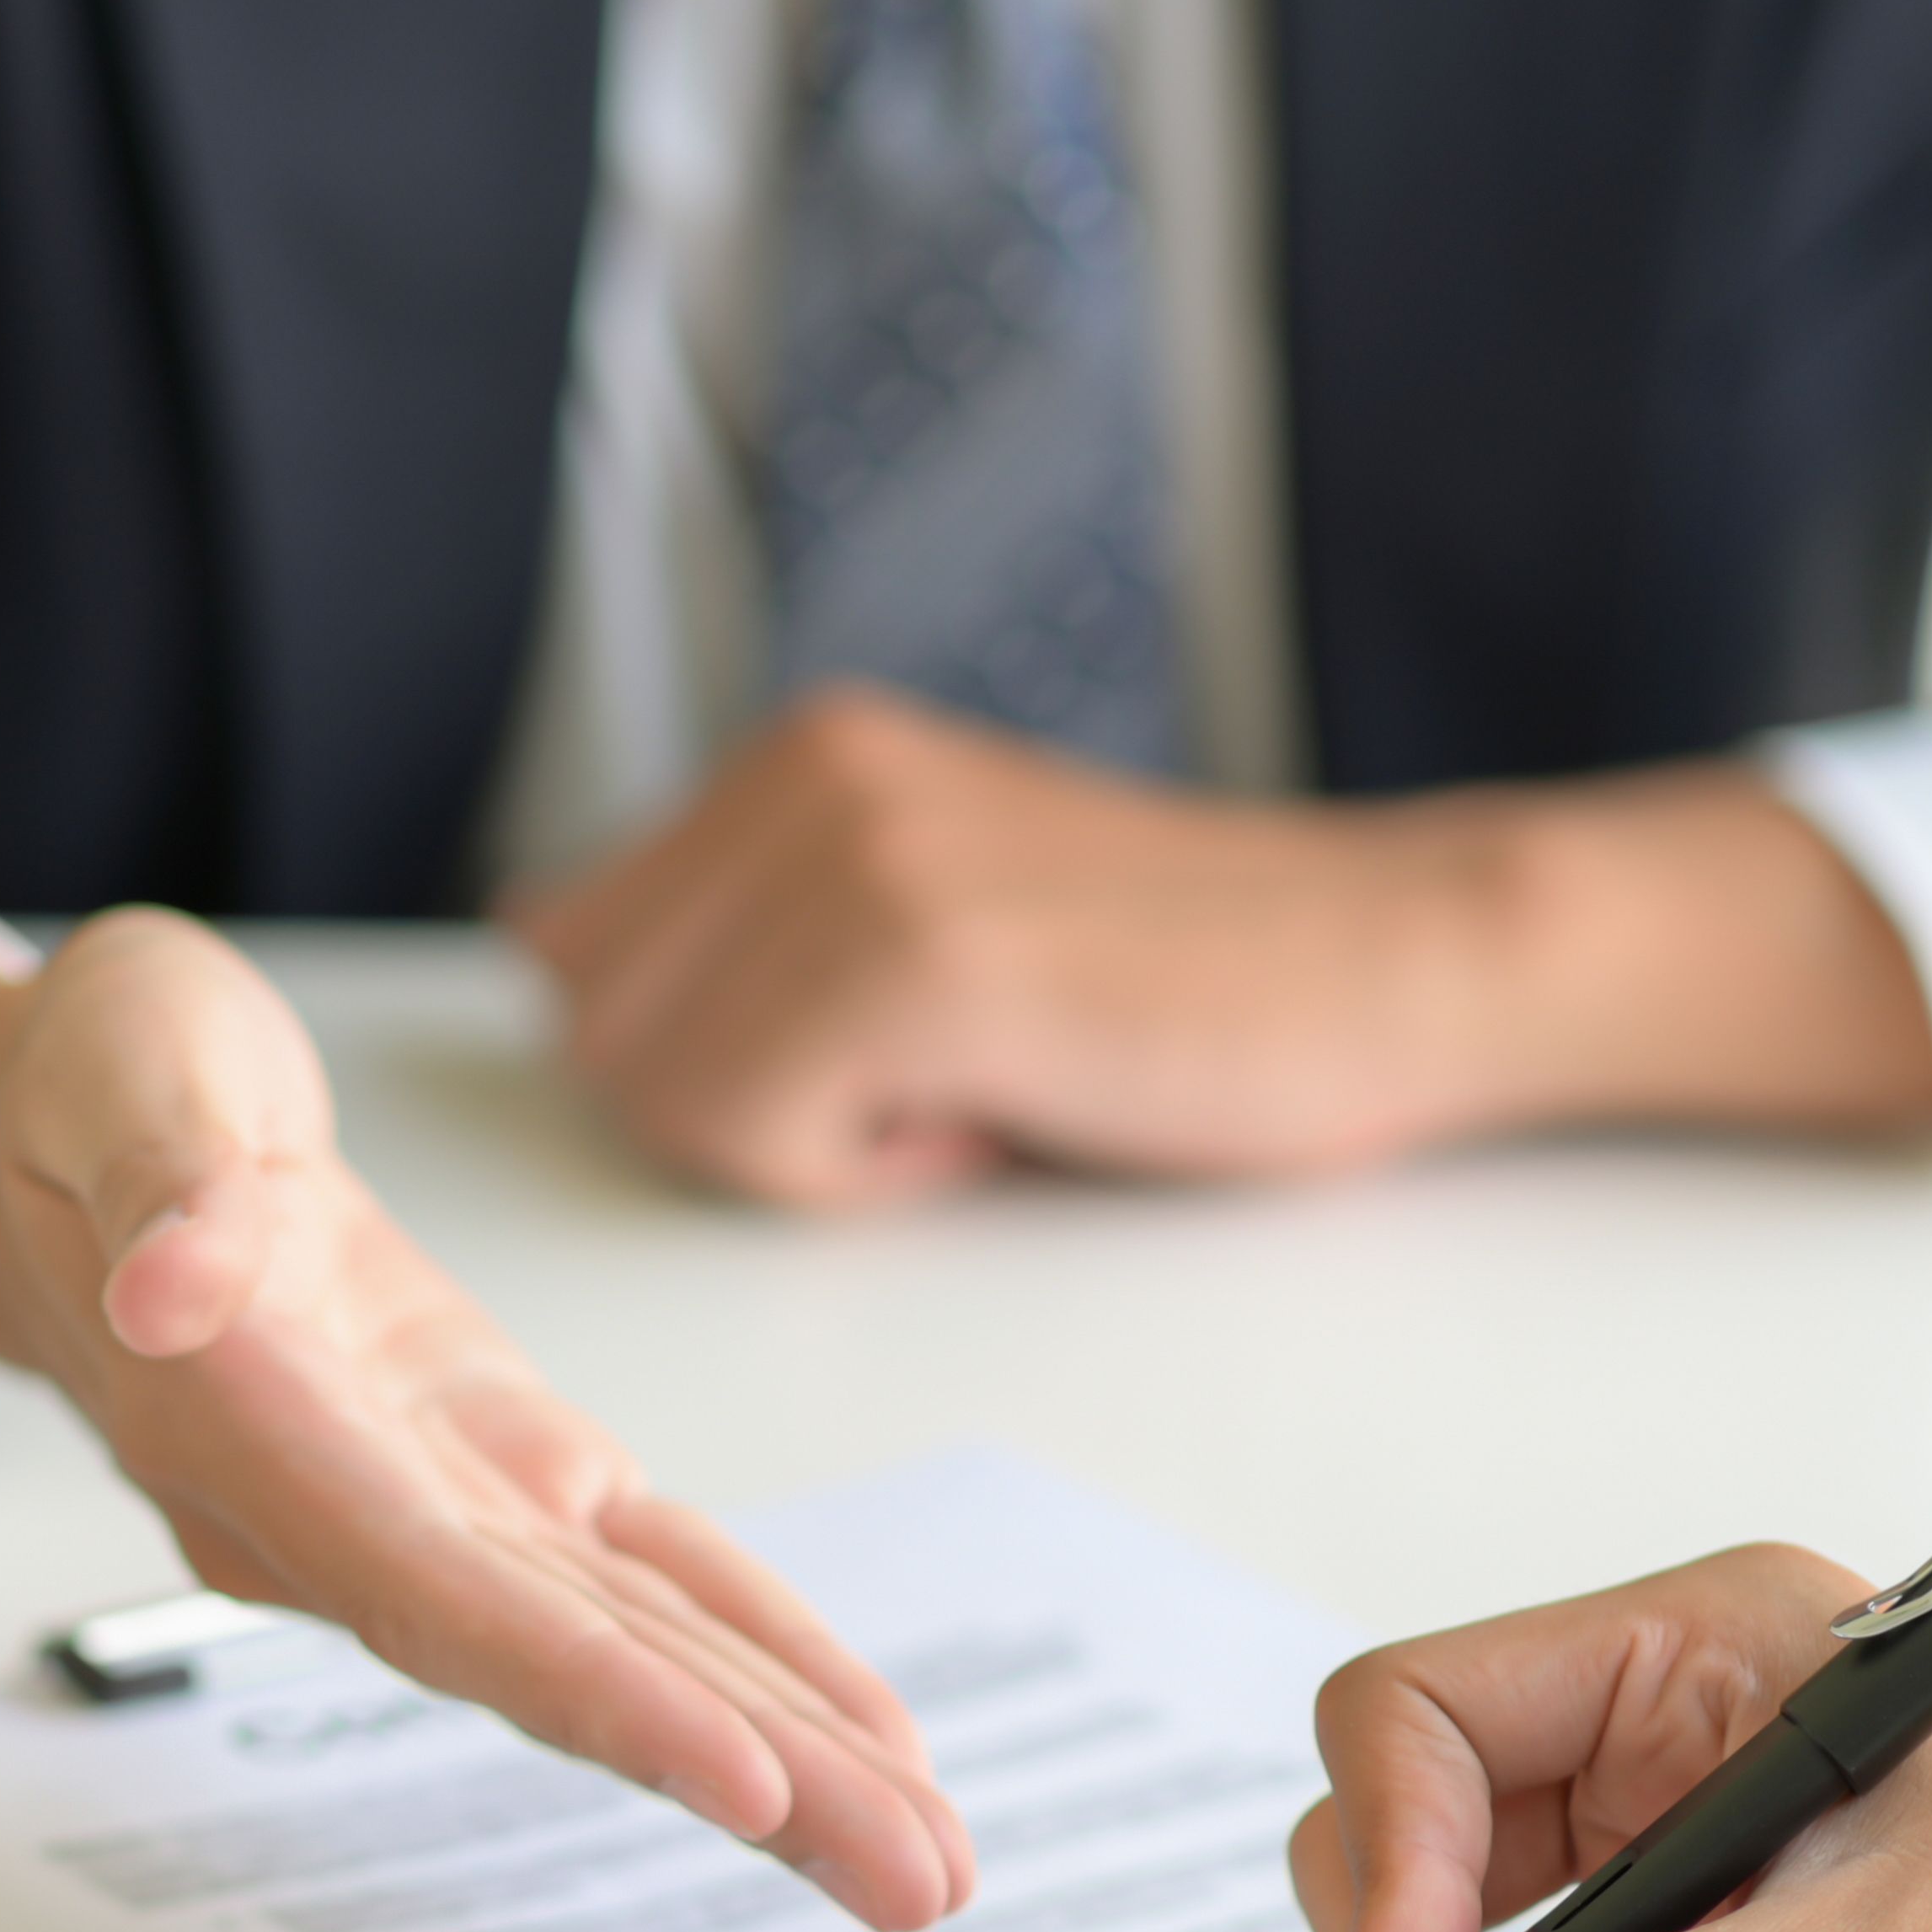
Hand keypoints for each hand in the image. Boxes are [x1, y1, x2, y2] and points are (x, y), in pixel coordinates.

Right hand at [0, 909, 972, 1929]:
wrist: (82, 1145)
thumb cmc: (97, 1089)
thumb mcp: (120, 1069)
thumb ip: (158, 1179)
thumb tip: (172, 1288)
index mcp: (251, 1425)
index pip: (431, 1586)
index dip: (586, 1687)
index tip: (741, 1781)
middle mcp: (349, 1513)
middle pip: (560, 1669)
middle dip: (744, 1776)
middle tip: (912, 1882)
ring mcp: (438, 1510)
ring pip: (628, 1653)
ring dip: (786, 1759)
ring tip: (928, 1864)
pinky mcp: (510, 1473)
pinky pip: (652, 1582)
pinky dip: (766, 1658)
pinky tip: (870, 1744)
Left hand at [500, 686, 1931, 1207]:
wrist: (1394, 964)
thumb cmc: (1175, 986)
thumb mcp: (915, 922)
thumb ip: (739, 930)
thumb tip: (537, 942)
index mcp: (796, 757)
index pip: (576, 956)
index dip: (717, 1062)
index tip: (884, 1051)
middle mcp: (803, 772)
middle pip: (598, 1036)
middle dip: (745, 1109)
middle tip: (937, 1077)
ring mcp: (856, 849)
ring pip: (664, 1095)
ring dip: (817, 1145)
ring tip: (982, 1083)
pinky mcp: (914, 951)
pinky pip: (759, 1138)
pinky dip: (871, 1173)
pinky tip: (1004, 1107)